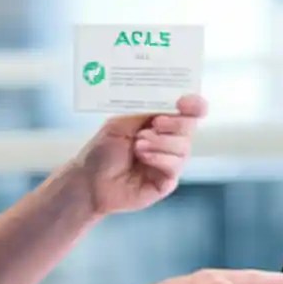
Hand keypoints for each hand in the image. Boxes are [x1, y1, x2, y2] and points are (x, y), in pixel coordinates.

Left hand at [71, 94, 206, 215]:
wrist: (89, 181)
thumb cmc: (102, 152)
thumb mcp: (120, 124)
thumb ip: (144, 112)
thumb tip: (167, 102)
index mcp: (159, 123)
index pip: (188, 112)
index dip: (193, 105)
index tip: (183, 102)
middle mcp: (168, 141)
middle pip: (190, 127)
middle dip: (175, 123)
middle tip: (156, 123)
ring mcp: (169, 162)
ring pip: (184, 147)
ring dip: (161, 142)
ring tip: (138, 144)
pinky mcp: (167, 182)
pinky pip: (175, 167)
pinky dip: (160, 158)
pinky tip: (143, 156)